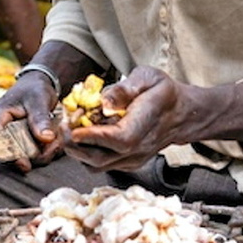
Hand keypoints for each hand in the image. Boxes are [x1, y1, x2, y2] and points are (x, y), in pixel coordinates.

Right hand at [0, 73, 65, 169]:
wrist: (38, 87)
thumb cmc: (34, 89)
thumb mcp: (38, 99)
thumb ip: (40, 117)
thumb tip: (46, 138)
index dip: (10, 155)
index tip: (26, 165)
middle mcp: (2, 133)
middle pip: (14, 155)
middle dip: (38, 153)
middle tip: (57, 142)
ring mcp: (14, 141)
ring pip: (29, 158)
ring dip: (47, 151)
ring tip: (60, 134)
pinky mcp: (26, 146)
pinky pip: (38, 156)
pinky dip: (51, 149)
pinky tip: (59, 136)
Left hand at [64, 66, 188, 172]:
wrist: (181, 114)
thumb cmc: (162, 91)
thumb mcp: (147, 77)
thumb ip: (124, 89)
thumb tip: (103, 102)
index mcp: (147, 123)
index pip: (120, 139)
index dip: (94, 136)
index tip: (73, 128)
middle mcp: (140, 147)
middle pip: (101, 158)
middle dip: (75, 145)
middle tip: (61, 125)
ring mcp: (133, 159)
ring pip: (97, 165)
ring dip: (77, 150)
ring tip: (68, 129)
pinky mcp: (127, 163)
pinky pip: (100, 164)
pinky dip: (85, 153)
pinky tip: (80, 135)